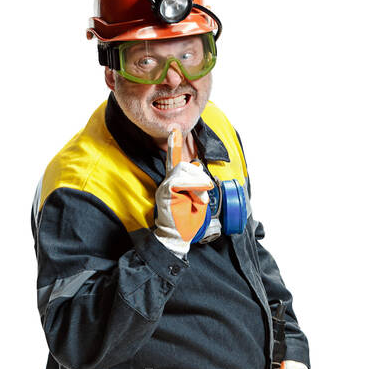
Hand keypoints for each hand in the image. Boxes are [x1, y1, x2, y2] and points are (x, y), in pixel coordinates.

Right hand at [153, 127, 214, 256]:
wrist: (177, 237)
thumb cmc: (186, 222)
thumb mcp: (197, 199)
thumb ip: (197, 183)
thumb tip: (197, 166)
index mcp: (174, 183)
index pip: (174, 160)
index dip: (174, 146)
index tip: (174, 131)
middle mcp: (167, 183)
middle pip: (185, 166)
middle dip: (199, 179)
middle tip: (204, 196)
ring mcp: (165, 187)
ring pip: (184, 171)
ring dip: (198, 185)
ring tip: (201, 200)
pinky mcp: (165, 192)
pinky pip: (180, 181)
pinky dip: (193, 187)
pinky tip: (197, 198)